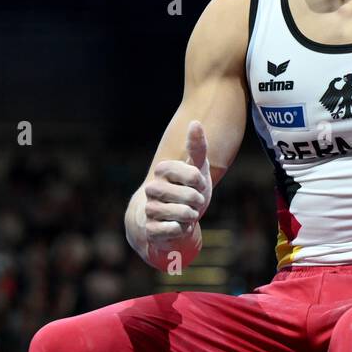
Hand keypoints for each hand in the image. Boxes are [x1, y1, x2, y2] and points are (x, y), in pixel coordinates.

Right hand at [144, 120, 211, 252]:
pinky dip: (182, 229)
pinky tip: (179, 226)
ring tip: (188, 214)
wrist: (179, 219)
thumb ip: (197, 146)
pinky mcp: (150, 229)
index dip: (200, 182)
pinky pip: (173, 230)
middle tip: (194, 202)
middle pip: (189, 195)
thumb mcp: (198, 168)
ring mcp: (150, 209)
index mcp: (163, 170)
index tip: (198, 184)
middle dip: (198, 200)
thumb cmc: (190, 189)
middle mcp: (152, 189)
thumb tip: (194, 122)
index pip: (192, 174)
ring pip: (182, 213)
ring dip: (191, 215)